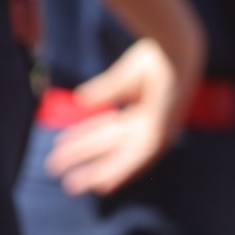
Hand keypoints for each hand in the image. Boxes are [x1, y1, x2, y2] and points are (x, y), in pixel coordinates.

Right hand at [44, 36, 197, 194]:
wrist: (174, 48)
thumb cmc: (154, 56)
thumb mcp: (121, 79)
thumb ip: (103, 91)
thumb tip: (80, 100)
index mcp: (144, 112)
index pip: (108, 133)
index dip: (84, 140)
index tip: (62, 147)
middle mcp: (149, 125)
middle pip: (112, 149)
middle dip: (86, 162)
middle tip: (60, 175)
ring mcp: (157, 131)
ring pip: (120, 159)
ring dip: (96, 173)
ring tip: (71, 186)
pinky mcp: (161, 134)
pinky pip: (135, 159)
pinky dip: (118, 172)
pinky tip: (99, 184)